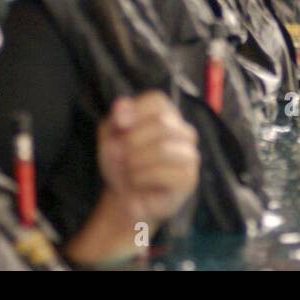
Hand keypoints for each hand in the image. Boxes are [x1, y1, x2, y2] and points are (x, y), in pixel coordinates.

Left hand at [97, 91, 198, 228]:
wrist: (124, 197)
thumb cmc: (120, 162)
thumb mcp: (110, 136)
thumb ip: (115, 118)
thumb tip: (121, 110)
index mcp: (166, 115)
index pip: (158, 102)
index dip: (136, 112)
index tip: (119, 127)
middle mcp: (184, 131)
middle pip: (161, 123)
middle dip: (132, 141)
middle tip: (117, 155)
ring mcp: (190, 154)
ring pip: (163, 148)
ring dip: (135, 160)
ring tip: (126, 169)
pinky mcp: (188, 178)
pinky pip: (163, 172)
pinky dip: (141, 177)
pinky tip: (135, 181)